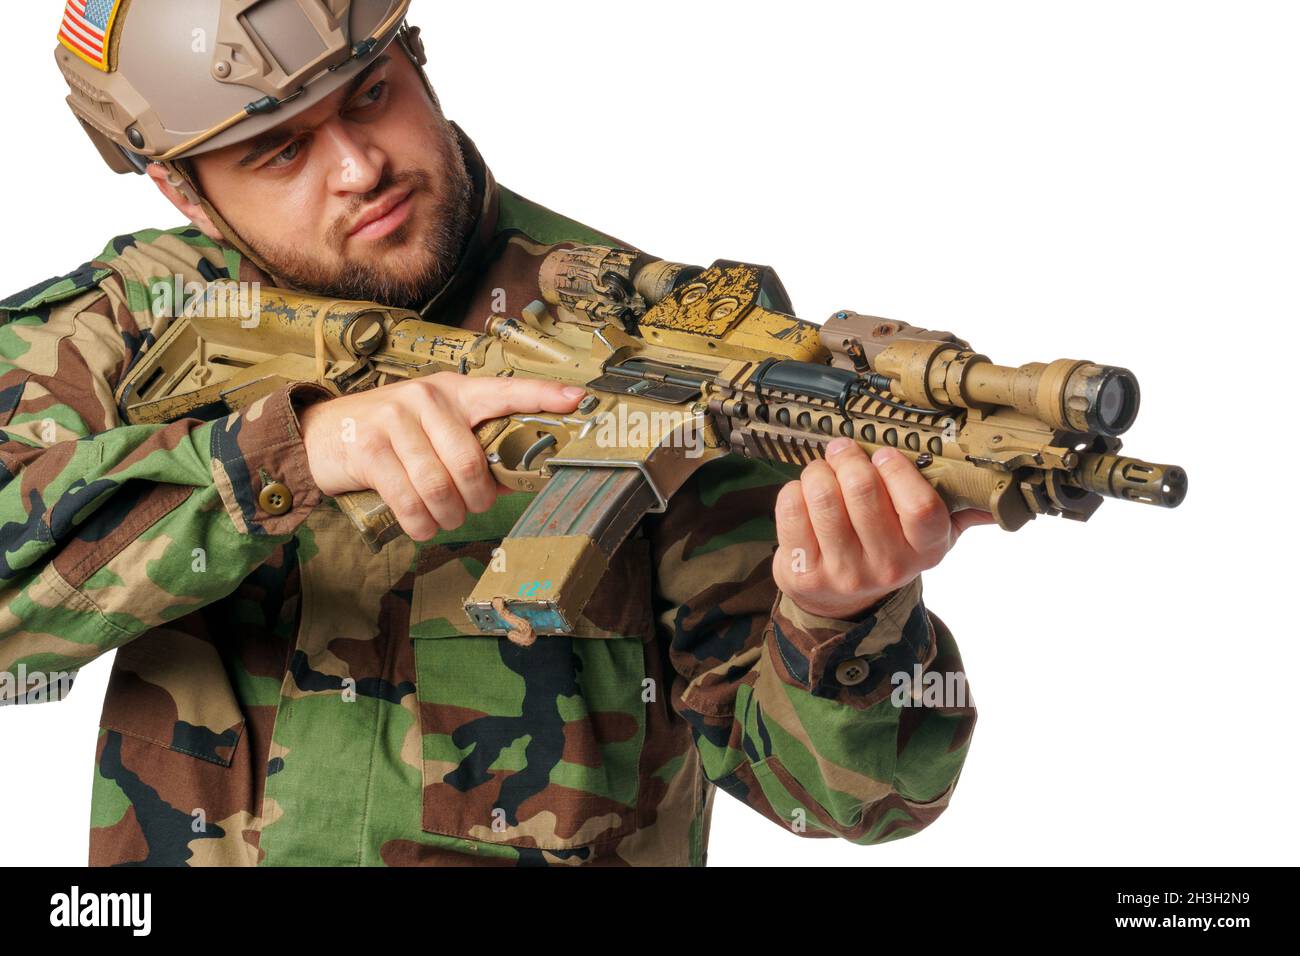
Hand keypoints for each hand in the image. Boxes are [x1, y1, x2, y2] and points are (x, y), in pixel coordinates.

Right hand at [299, 373, 586, 539]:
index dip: (544, 396)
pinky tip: (421, 524)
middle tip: (470, 508)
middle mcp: (427, 398)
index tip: (580, 401)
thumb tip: (520, 476)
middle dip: (477, 499)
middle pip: (471, 463)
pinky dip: (421, 525)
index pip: (506, 390)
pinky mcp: (369, 450)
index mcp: (454, 391)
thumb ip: (473, 447)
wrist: (321, 434)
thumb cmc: (392, 437)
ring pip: (441, 488)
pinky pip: (410, 503)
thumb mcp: (433, 429)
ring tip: (443, 517)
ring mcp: (395, 421)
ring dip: (447, 516)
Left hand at [772, 437, 996, 619]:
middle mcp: (887, 566)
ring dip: (819, 471)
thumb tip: (1000, 500)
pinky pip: (792, 511)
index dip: (899, 471)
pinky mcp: (803, 572)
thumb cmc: (888, 549)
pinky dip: (794, 490)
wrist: (840, 599)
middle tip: (844, 450)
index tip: (885, 453)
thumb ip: (961, 512)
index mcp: (925, 550)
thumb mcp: (929, 537)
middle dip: (849, 458)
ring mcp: (843, 572)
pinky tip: (804, 493)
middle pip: (863, 492)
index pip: (921, 507)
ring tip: (823, 468)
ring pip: (824, 497)